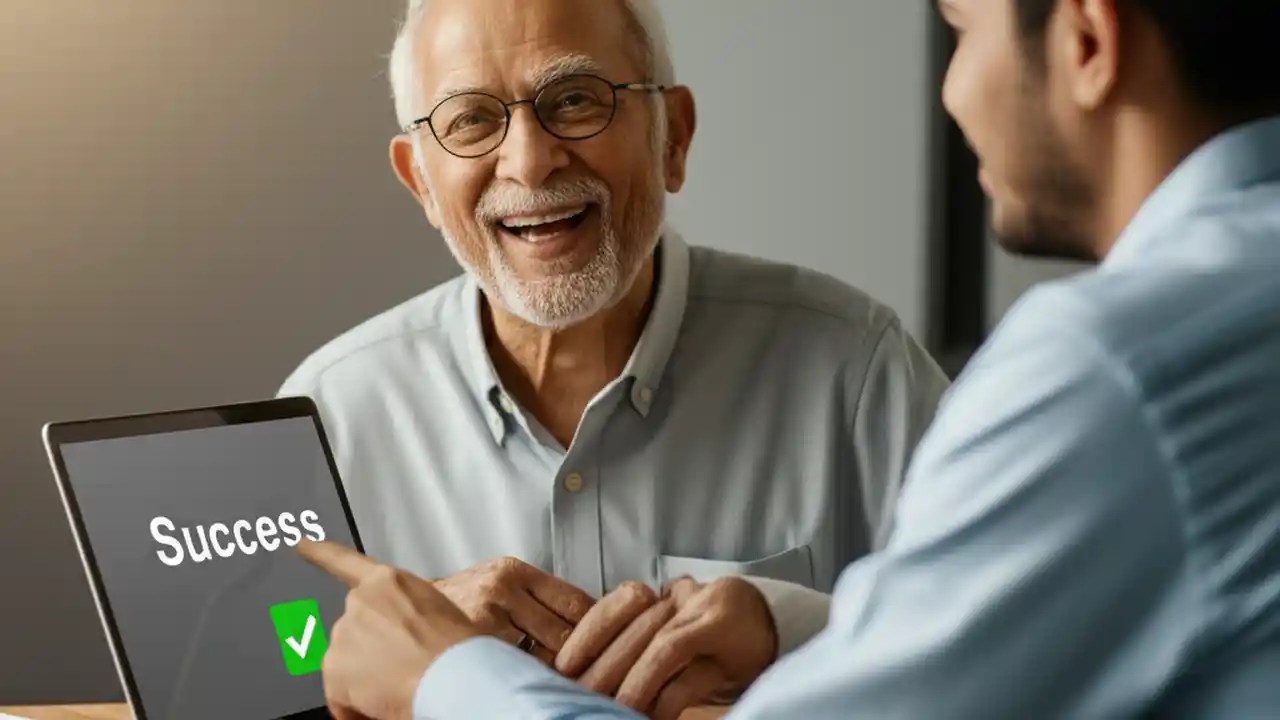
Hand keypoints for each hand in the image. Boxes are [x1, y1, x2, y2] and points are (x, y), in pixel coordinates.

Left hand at [297, 540, 479, 719]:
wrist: (452, 676)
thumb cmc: (460, 649)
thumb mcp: (440, 613)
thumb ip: (408, 615)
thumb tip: (404, 641)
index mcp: (390, 582)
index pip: (346, 563)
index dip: (321, 554)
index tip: (301, 544)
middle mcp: (359, 602)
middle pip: (353, 629)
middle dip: (369, 650)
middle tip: (402, 670)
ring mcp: (344, 634)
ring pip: (347, 664)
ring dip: (365, 679)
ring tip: (401, 689)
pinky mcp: (334, 668)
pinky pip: (339, 696)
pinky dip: (355, 707)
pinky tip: (381, 707)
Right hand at [435, 556, 595, 662]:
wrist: (416, 610)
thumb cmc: (466, 600)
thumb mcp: (502, 582)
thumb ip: (539, 596)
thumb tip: (591, 615)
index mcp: (514, 571)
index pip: (573, 600)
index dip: (596, 623)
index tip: (607, 636)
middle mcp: (501, 589)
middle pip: (562, 628)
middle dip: (578, 649)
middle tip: (590, 662)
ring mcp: (487, 617)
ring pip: (543, 651)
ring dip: (556, 664)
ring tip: (563, 671)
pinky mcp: (475, 641)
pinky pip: (518, 665)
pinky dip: (530, 673)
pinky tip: (532, 675)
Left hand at [559, 577, 777, 719]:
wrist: (765, 619)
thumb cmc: (704, 632)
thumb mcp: (666, 629)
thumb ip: (631, 640)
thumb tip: (580, 668)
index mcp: (657, 599)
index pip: (614, 608)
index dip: (587, 636)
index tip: (563, 666)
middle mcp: (678, 604)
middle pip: (633, 635)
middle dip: (604, 672)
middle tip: (579, 699)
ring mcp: (705, 623)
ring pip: (659, 652)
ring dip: (631, 687)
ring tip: (609, 712)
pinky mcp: (727, 652)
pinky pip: (690, 676)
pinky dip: (666, 700)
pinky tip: (650, 717)